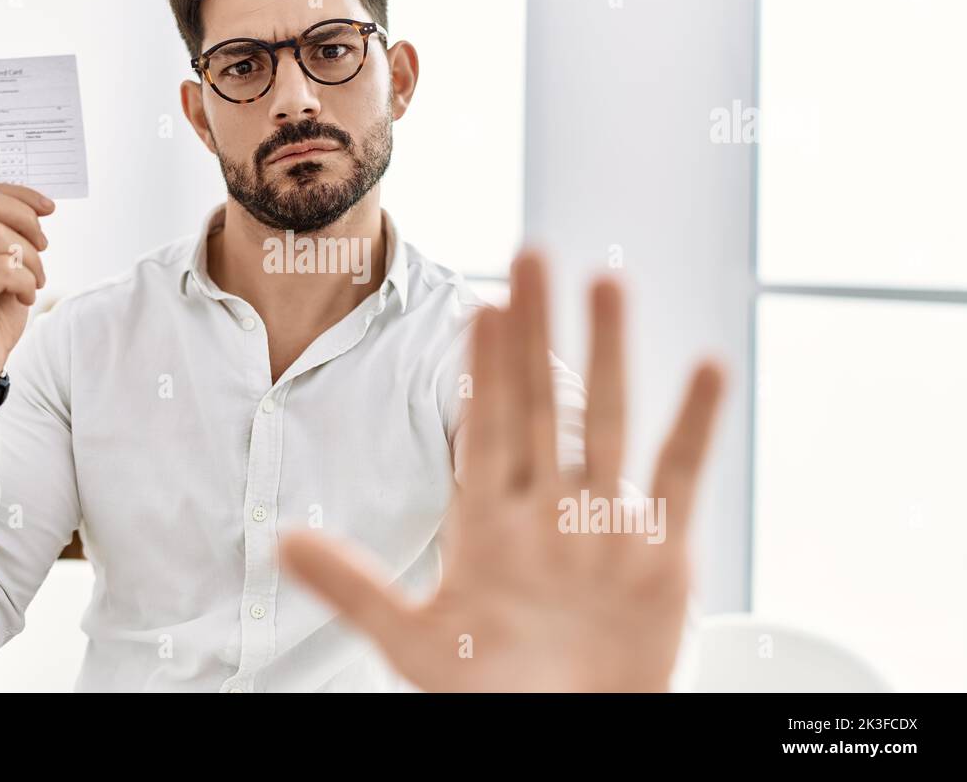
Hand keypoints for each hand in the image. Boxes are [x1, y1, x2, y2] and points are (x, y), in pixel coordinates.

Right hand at [0, 183, 54, 392]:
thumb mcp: (3, 269)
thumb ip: (8, 238)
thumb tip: (36, 206)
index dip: (19, 195)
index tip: (48, 207)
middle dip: (27, 222)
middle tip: (43, 249)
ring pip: (1, 238)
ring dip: (32, 262)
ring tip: (32, 284)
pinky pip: (4, 268)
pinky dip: (25, 282)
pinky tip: (24, 298)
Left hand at [279, 250, 724, 691]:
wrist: (568, 736)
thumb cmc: (488, 696)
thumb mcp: (412, 639)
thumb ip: (352, 584)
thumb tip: (279, 540)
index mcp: (486, 521)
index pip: (482, 423)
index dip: (482, 364)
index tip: (478, 301)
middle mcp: (545, 508)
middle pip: (539, 401)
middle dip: (535, 328)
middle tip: (531, 253)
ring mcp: (603, 524)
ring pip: (606, 420)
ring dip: (609, 352)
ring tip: (607, 281)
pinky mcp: (661, 554)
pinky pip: (679, 476)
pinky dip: (694, 425)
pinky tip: (707, 368)